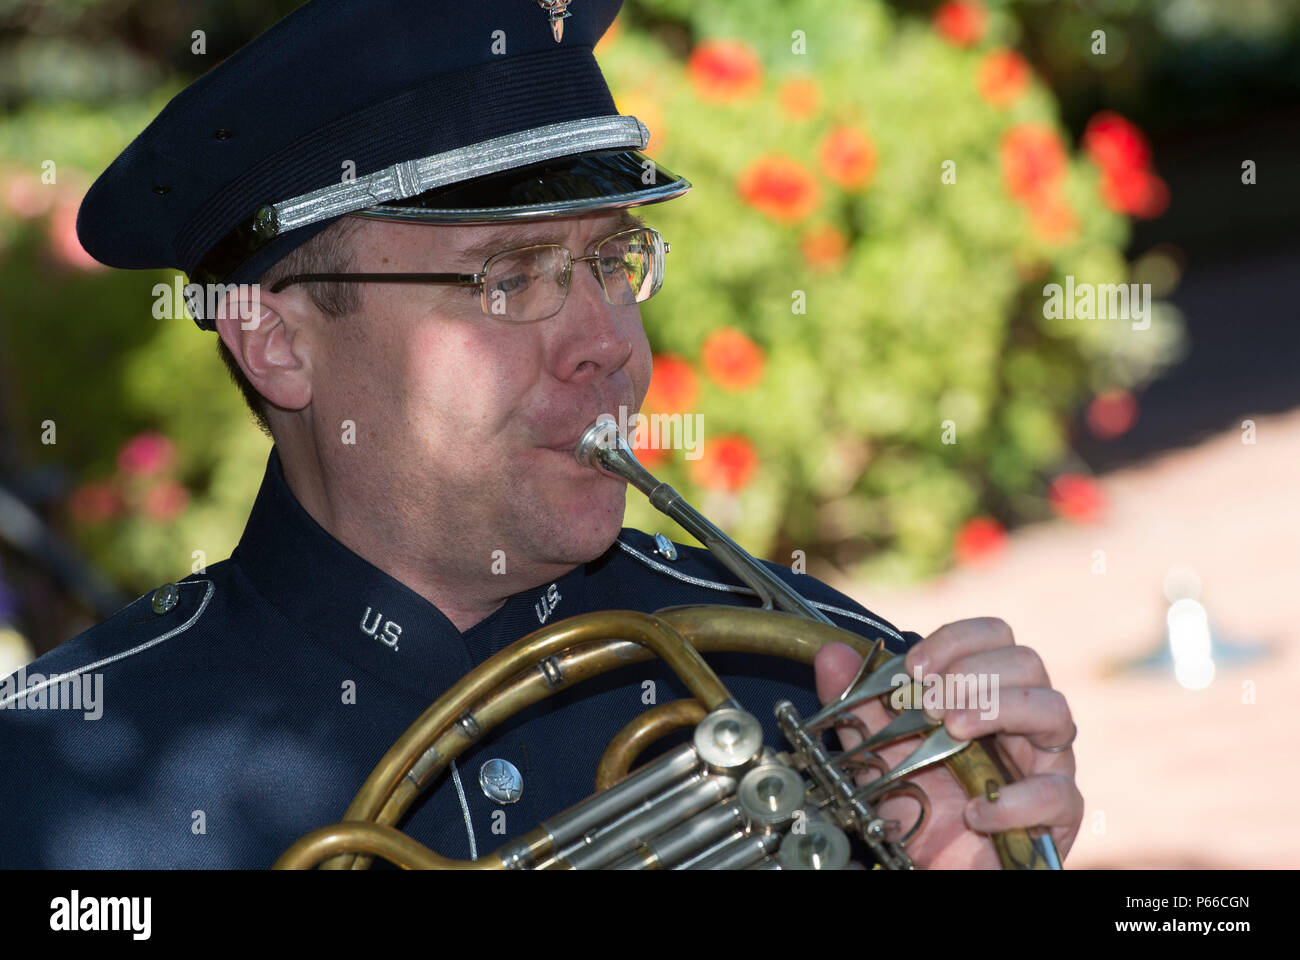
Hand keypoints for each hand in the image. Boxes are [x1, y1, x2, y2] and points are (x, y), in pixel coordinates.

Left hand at [813, 617, 1082, 868]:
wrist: (931, 864)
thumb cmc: (915, 799)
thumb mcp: (874, 746)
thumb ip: (855, 700)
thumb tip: (832, 653)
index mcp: (986, 692)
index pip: (996, 636)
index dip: (957, 640)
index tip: (913, 668)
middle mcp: (1023, 720)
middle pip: (1027, 663)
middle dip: (972, 673)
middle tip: (927, 704)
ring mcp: (1046, 763)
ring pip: (1055, 710)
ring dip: (999, 709)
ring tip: (952, 730)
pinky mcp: (1058, 814)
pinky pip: (1060, 794)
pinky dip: (1015, 799)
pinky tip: (974, 811)